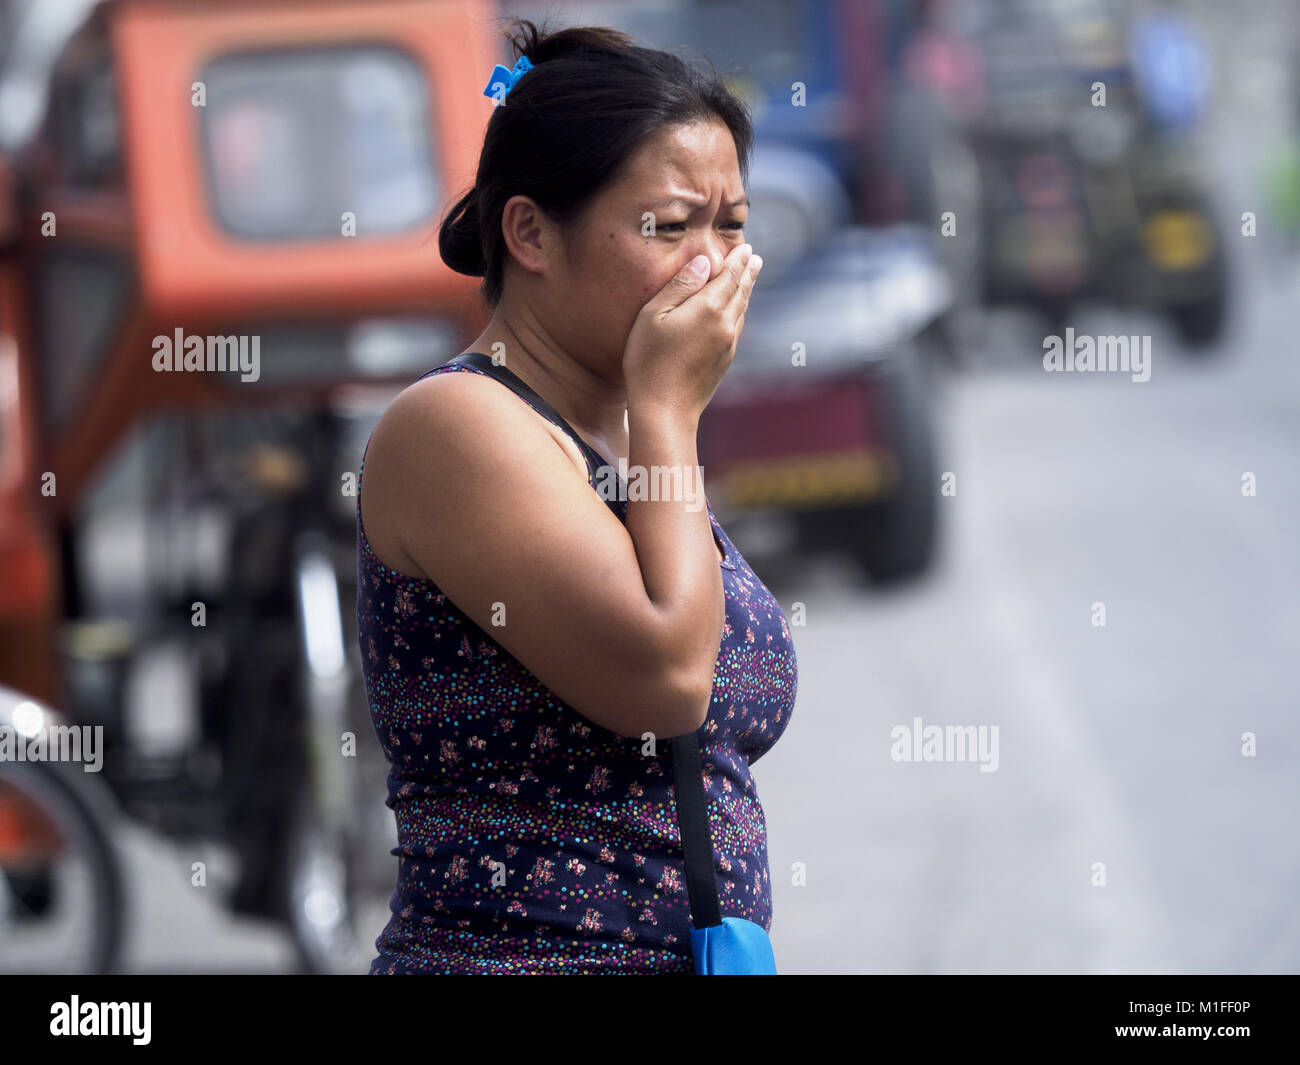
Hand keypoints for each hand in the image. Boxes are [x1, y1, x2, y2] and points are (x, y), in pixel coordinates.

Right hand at [622, 242, 762, 421]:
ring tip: (749, 277)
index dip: (737, 259)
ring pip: (742, 310)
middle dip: (747, 272)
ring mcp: (728, 345)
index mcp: (708, 308)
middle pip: (740, 291)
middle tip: (754, 258)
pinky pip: (737, 328)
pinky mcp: (724, 361)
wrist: (665, 410)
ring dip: (746, 291)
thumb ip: (680, 286)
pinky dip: (740, 312)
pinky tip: (737, 311)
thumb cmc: (649, 361)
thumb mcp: (653, 316)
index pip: (729, 275)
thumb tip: (705, 261)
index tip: (745, 247)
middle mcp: (725, 324)